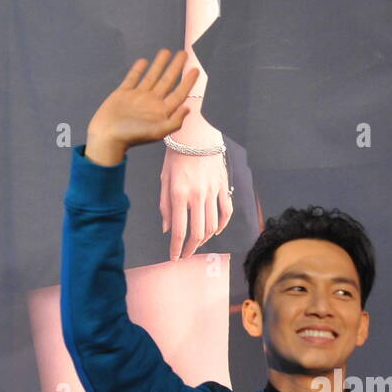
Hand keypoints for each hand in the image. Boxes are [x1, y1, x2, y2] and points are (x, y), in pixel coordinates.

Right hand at [86, 49, 197, 165]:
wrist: (107, 136)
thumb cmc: (132, 136)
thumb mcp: (157, 132)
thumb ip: (174, 122)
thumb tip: (188, 108)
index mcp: (161, 112)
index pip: (179, 94)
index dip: (188, 82)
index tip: (195, 69)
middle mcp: (152, 103)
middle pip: (167, 81)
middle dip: (175, 67)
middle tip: (183, 53)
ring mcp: (138, 97)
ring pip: (152, 76)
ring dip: (159, 64)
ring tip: (166, 51)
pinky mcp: (123, 93)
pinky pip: (133, 78)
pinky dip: (138, 69)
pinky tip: (144, 61)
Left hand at [159, 105, 232, 260]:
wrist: (196, 134)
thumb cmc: (176, 155)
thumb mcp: (164, 179)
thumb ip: (165, 206)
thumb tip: (167, 230)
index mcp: (179, 194)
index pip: (179, 230)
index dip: (176, 248)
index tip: (174, 257)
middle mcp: (197, 196)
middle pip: (197, 233)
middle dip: (190, 248)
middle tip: (185, 254)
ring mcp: (213, 192)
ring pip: (212, 226)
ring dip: (204, 239)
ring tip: (197, 243)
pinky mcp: (223, 187)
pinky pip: (226, 212)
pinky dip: (222, 225)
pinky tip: (215, 231)